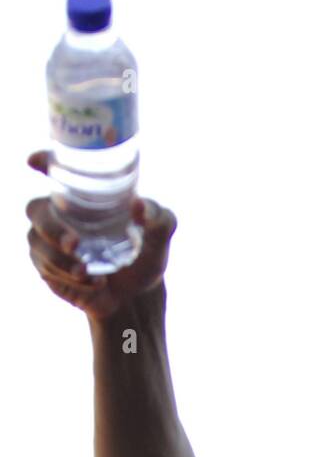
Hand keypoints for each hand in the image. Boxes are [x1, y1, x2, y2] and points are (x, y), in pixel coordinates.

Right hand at [25, 149, 177, 320]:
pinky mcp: (47, 267)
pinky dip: (69, 278)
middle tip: (75, 243)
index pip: (56, 171)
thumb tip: (139, 207)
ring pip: (38, 243)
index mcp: (83, 196)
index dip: (43, 162)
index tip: (34, 161)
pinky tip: (94, 283)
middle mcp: (60, 213)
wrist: (138, 295)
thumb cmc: (146, 255)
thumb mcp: (160, 235)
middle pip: (36, 210)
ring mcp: (49, 241)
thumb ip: (159, 219)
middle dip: (51, 228)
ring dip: (62, 261)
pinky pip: (46, 268)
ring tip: (89, 273)